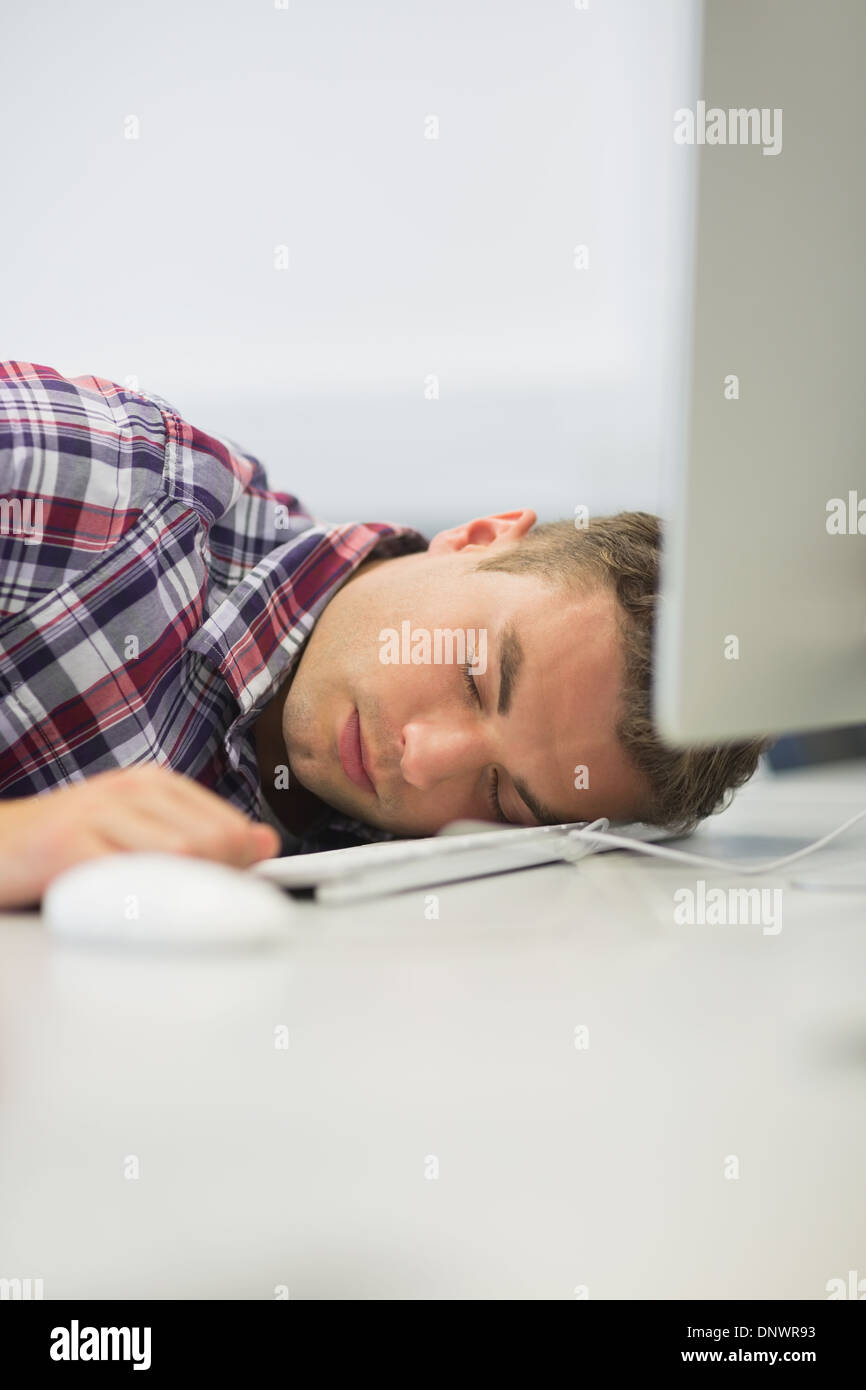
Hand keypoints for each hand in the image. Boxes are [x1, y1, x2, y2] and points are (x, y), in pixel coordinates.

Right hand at [0, 766, 280, 908]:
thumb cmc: (67, 846)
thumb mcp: (139, 832)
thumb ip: (201, 835)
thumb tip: (265, 843)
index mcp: (157, 784)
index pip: (230, 827)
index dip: (238, 870)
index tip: (223, 899)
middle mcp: (132, 790)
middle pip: (213, 840)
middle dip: (214, 882)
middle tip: (189, 911)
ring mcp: (99, 813)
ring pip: (179, 854)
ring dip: (180, 895)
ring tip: (160, 914)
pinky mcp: (68, 846)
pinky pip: (127, 878)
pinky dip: (143, 904)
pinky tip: (135, 915)